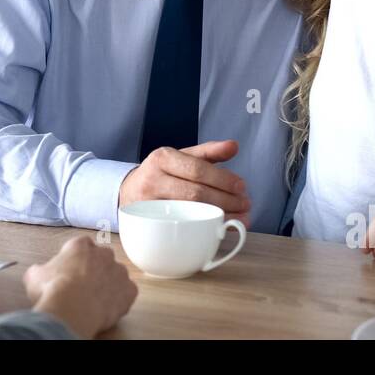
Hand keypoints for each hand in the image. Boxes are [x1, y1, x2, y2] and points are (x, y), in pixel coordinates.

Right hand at [26, 235, 137, 337]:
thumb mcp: (34, 275)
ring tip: (95, 300)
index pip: (82, 246)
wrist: (72, 308)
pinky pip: (127, 293)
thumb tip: (37, 272)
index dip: (76, 260)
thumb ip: (40, 269)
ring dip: (109, 285)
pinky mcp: (130, 290)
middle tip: (83, 286)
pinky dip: (120, 300)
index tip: (71, 271)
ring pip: (116, 276)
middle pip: (102, 259)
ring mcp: (120, 272)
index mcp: (81, 245)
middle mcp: (104, 254)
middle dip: (95, 270)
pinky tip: (108, 308)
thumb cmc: (52, 289)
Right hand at [118, 140, 251, 224]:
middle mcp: (153, 179)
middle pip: (195, 193)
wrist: (128, 191)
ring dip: (219, 216)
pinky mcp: (148, 224)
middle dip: (226, 200)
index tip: (242, 187)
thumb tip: (233, 146)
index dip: (222, 179)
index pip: (197, 169)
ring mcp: (148, 203)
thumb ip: (208, 152)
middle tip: (246, 204)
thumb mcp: (182, 157)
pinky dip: (204, 228)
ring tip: (240, 217)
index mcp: (163, 157)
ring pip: (189, 213)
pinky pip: (181, 227)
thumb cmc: (162, 173)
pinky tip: (220, 228)